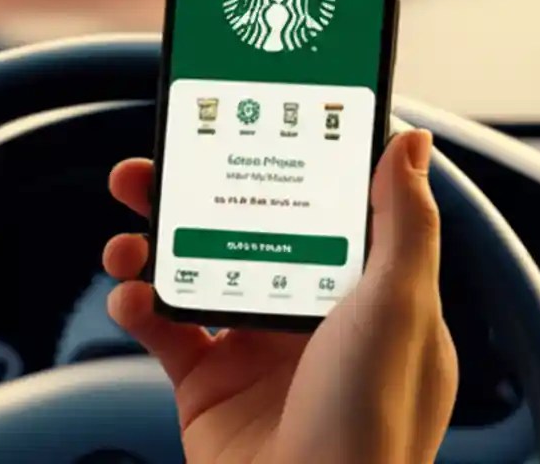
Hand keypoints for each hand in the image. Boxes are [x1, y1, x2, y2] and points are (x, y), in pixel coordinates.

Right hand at [102, 130, 457, 463]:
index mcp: (367, 291)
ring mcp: (258, 350)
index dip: (291, 161)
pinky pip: (164, 329)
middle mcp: (311, 315)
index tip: (255, 118)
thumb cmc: (373, 422)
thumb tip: (410, 142)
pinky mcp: (210, 386)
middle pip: (248, 227)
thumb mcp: (400, 308)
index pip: (326, 206)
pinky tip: (131, 293)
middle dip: (201, 191)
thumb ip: (405, 221)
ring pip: (198, 268)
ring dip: (156, 241)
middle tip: (162, 161)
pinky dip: (138, 304)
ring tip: (129, 232)